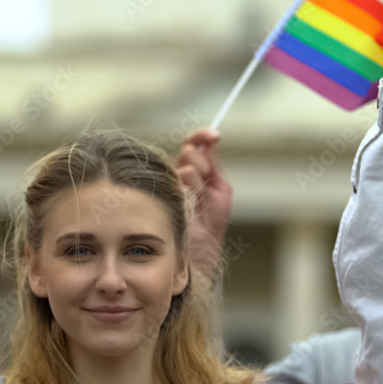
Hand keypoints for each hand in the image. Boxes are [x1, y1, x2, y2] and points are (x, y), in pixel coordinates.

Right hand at [177, 129, 231, 279]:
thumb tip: (211, 140)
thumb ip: (214, 165)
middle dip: (204, 161)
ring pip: (186, 163)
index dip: (202, 136)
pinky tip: (191, 200)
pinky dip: (192, 185)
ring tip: (200, 197)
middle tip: (208, 179)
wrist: (200, 249)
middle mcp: (179, 174)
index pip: (194, 145)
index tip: (214, 134)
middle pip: (190, 150)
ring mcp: (169, 182)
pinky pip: (179, 175)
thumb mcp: (220, 190)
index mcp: (194, 171)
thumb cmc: (211, 224)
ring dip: (199, 178)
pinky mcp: (162, 191)